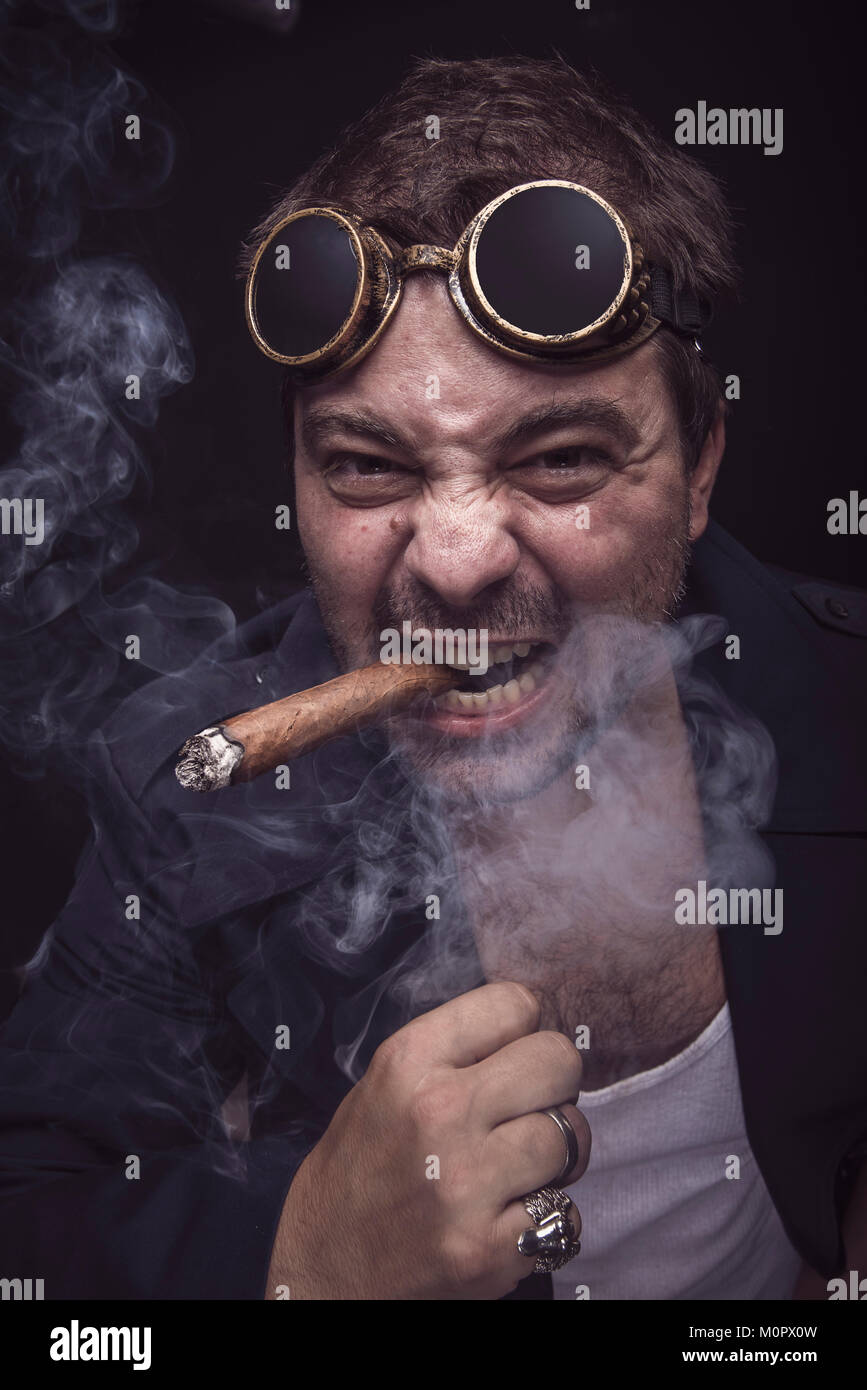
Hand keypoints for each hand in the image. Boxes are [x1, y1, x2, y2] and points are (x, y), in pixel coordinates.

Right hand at [266, 980, 589, 1298]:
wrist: (322, 1274)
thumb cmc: (356, 1174)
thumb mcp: (382, 1086)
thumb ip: (451, 1053)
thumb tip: (531, 1025)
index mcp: (407, 1062)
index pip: (514, 1004)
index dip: (524, 1028)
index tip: (513, 1052)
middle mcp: (439, 1113)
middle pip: (558, 1061)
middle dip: (554, 1083)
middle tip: (529, 1107)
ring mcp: (466, 1184)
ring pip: (570, 1136)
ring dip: (556, 1153)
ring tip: (519, 1165)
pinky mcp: (487, 1249)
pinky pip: (565, 1210)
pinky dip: (547, 1215)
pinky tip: (509, 1215)